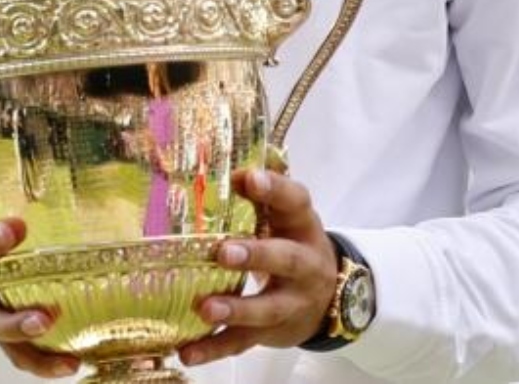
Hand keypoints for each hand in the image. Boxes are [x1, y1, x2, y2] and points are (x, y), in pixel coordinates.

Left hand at [179, 167, 339, 367]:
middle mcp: (304, 264)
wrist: (330, 300)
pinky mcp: (272, 332)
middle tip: (223, 251)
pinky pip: (244, 342)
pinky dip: (215, 348)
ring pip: (267, 307)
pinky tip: (188, 352)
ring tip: (206, 308)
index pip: (296, 202)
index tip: (249, 178)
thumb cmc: (294, 246)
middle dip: (256, 255)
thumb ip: (263, 196)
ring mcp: (291, 301)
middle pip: (286, 258)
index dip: (275, 189)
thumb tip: (229, 166)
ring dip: (237, 308)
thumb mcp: (286, 220)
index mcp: (303, 226)